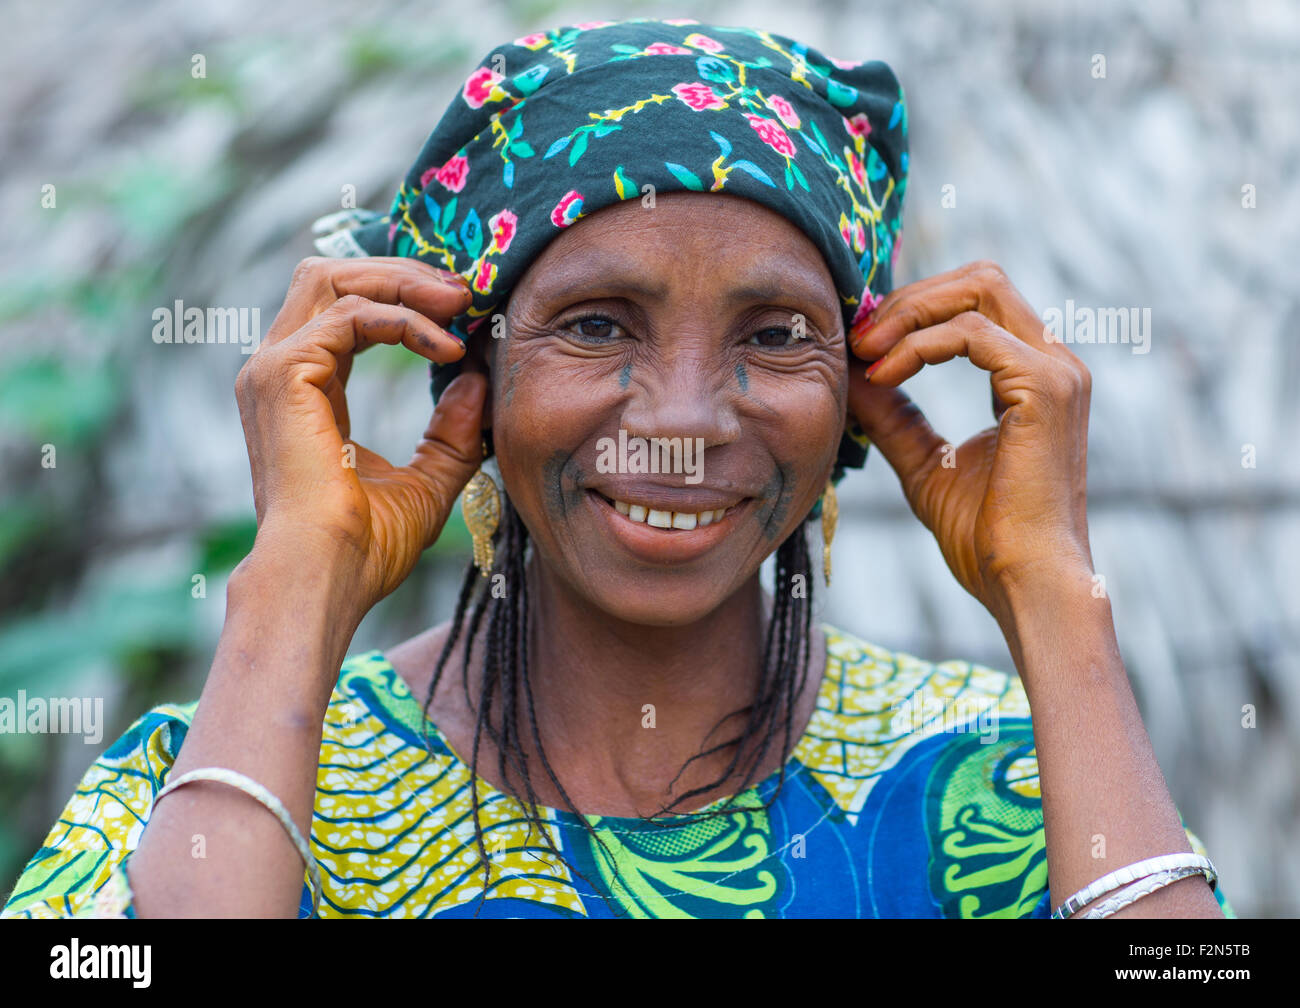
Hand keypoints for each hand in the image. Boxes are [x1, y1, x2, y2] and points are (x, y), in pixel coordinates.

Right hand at [234, 256, 485, 624]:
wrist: (327, 575)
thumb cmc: (365, 545)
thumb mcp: (428, 481)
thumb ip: (450, 432)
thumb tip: (477, 381)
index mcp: (304, 389)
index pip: (346, 310)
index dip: (404, 299)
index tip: (463, 313)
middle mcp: (279, 369)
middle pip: (333, 277)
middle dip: (403, 276)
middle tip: (465, 294)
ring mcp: (274, 368)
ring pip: (334, 279)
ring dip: (404, 284)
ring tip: (460, 306)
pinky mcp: (283, 374)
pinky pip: (350, 315)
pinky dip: (405, 321)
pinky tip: (446, 349)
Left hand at [846, 260, 1094, 620]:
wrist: (1022, 582)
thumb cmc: (983, 537)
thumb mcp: (923, 461)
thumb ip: (892, 414)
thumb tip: (851, 375)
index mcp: (1032, 377)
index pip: (975, 305)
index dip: (912, 310)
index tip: (858, 342)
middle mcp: (1054, 364)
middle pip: (979, 281)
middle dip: (908, 299)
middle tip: (857, 336)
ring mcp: (1057, 371)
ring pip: (978, 290)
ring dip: (908, 314)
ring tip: (863, 351)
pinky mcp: (1047, 388)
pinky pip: (972, 334)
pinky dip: (919, 345)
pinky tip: (883, 375)